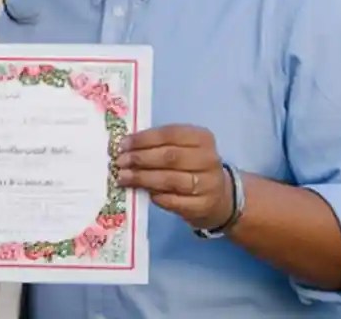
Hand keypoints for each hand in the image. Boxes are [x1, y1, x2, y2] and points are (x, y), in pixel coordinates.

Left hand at [116, 124, 232, 229]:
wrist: (220, 197)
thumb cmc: (193, 166)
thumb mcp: (184, 148)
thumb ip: (160, 145)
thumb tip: (127, 147)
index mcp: (202, 138)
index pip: (170, 134)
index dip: (144, 139)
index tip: (123, 144)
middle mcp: (208, 159)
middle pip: (169, 157)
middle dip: (140, 158)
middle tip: (120, 162)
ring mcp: (208, 184)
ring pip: (170, 180)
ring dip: (142, 178)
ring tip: (123, 177)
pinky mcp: (202, 206)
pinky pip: (174, 201)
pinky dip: (156, 196)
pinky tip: (144, 192)